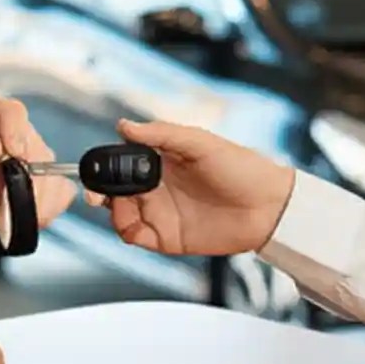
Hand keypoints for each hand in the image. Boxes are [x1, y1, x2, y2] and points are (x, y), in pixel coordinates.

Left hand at [0, 94, 74, 228]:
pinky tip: (25, 214)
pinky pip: (59, 191)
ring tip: (11, 211)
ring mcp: (34, 152)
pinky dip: (46, 208)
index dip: (17, 133)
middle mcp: (16, 128)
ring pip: (52, 173)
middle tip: (10, 199)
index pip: (13, 113)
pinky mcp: (45, 175)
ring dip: (36, 198)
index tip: (15, 154)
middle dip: (27, 177)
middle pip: (37, 148)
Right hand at [89, 119, 294, 255]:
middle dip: (101, 193)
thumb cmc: (241, 168)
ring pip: (121, 215)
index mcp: (162, 161)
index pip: (122, 163)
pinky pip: (138, 237)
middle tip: (99, 195)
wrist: (269, 207)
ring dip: (113, 213)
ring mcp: (162, 213)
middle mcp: (158, 187)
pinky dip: (127, 233)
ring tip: (122, 210)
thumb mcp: (200, 143)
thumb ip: (161, 134)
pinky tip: (133, 226)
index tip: (96, 170)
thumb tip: (124, 125)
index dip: (105, 167)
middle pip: (115, 191)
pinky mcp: (169, 238)